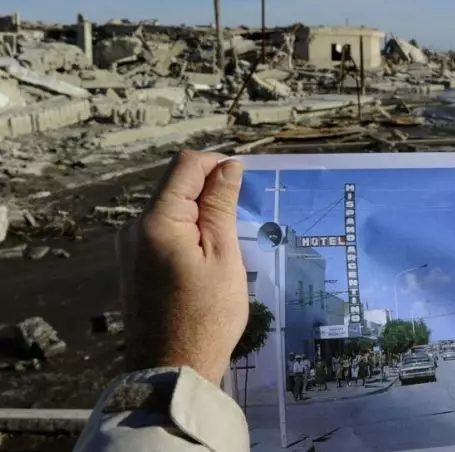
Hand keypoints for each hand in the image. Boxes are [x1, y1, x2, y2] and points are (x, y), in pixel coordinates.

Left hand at [116, 151, 247, 384]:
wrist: (172, 369)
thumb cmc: (207, 317)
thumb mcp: (224, 257)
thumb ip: (220, 206)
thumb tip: (227, 166)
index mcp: (156, 222)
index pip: (185, 166)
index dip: (217, 165)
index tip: (243, 186)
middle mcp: (135, 228)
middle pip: (175, 185)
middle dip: (209, 192)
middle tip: (240, 221)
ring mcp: (130, 247)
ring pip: (170, 208)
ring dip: (200, 214)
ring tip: (227, 245)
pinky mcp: (134, 263)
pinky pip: (163, 231)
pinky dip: (188, 232)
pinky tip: (208, 258)